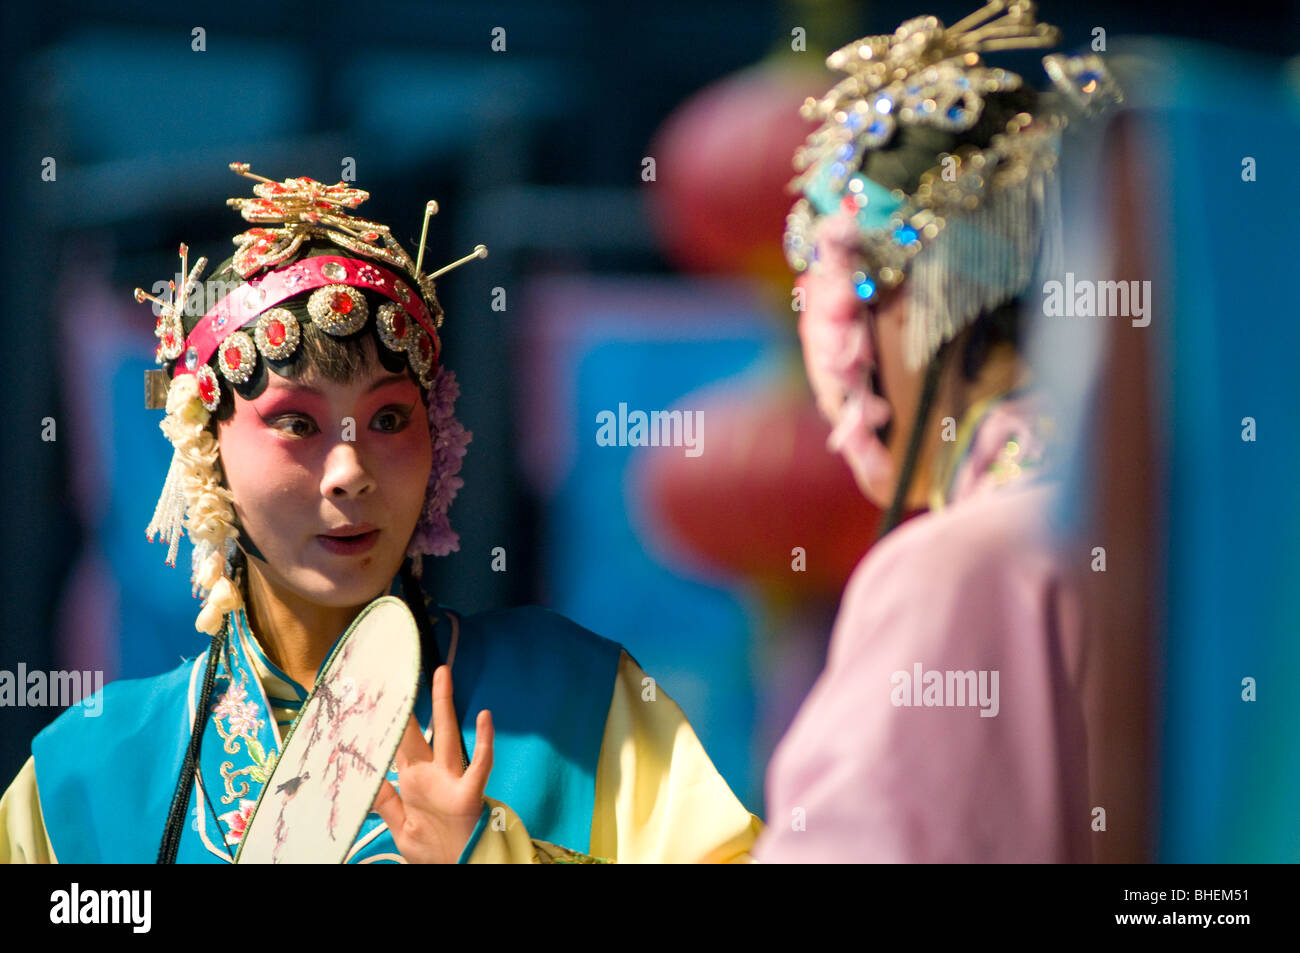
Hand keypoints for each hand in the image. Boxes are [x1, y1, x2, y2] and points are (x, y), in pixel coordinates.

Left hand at [372, 664, 493, 863]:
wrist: (457, 868)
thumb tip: (364, 774)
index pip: (397, 744)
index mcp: (414, 781)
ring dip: (446, 706)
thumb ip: (384, 801)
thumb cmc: (432, 848)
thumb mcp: (399, 825)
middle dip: (414, 702)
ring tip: (442, 675)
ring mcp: (452, 781)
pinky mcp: (469, 794)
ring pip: (449, 736)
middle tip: (405, 671)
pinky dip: (484, 742)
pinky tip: (484, 718)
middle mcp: (433, 774)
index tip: (375, 696)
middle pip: (421, 732)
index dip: (387, 721)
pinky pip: (479, 765)